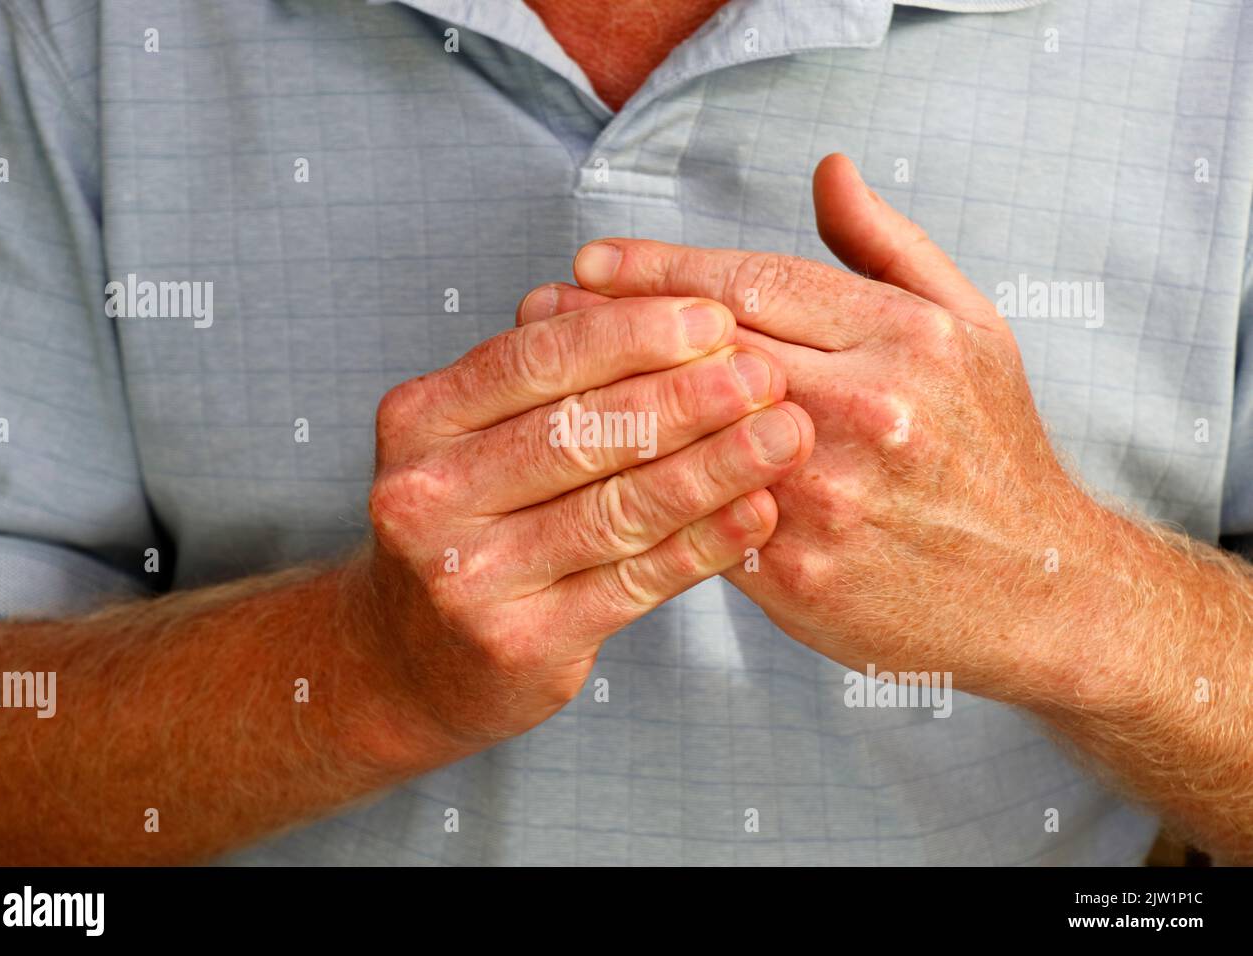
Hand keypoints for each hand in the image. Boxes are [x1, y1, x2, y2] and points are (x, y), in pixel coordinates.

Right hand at [361, 294, 812, 751]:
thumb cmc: (467, 525)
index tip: (714, 317)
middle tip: (764, 374)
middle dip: (684, 397)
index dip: (631, 335)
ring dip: (712, 467)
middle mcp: (427, 495)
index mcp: (419, 419)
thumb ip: (545, 380)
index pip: (534, 360)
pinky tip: (756, 512)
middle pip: (577, 432)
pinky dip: (703, 544)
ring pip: (613, 508)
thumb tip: (664, 302)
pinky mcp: (518, 644)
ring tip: (783, 436)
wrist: (408, 659)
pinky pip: (632, 583)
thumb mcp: (471, 439)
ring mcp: (467, 576)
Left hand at [526, 155, 1108, 700]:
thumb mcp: (973, 328)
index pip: (752, 284)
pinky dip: (638, 487)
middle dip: (610, 326)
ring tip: (541, 383)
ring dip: (603, 404)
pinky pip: (696, 518)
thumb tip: (828, 170)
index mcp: (903, 339)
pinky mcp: (795, 573)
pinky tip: (591, 466)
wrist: (1034, 590)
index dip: (659, 269)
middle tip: (539, 310)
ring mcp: (824, 497)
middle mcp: (863, 411)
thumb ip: (889, 245)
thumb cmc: (995, 451)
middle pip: (704, 351)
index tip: (591, 261)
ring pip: (684, 436)